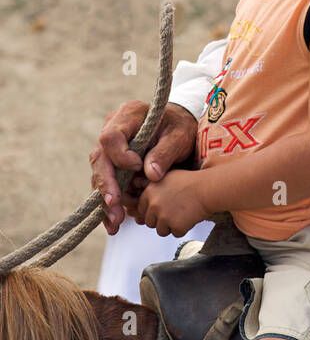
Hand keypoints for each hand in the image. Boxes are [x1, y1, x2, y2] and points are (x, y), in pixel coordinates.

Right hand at [90, 101, 197, 234]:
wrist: (179, 129)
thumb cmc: (180, 127)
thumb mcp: (179, 136)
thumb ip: (165, 152)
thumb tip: (151, 175)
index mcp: (128, 115)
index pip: (111, 137)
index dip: (120, 156)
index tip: (137, 167)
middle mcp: (112, 130)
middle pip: (100, 159)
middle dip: (107, 186)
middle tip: (115, 206)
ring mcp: (109, 148)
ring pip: (100, 176)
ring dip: (107, 201)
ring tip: (116, 221)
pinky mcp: (112, 165)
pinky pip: (106, 186)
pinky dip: (110, 205)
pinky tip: (113, 224)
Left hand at [135, 169, 208, 237]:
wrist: (207, 188)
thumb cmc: (190, 181)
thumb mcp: (167, 176)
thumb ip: (151, 184)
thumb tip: (137, 186)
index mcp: (149, 192)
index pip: (142, 209)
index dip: (154, 209)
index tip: (165, 205)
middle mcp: (153, 205)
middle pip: (150, 222)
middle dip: (161, 219)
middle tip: (176, 209)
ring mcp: (164, 217)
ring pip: (161, 230)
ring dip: (171, 225)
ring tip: (183, 212)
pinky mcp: (175, 226)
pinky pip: (176, 233)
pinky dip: (183, 228)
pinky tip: (189, 216)